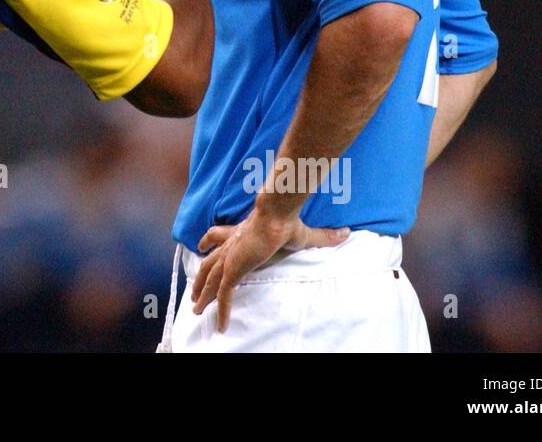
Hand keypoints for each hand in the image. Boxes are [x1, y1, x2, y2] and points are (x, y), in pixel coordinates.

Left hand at [190, 208, 348, 329]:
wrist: (277, 216)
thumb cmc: (287, 222)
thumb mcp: (305, 234)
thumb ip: (324, 237)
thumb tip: (347, 233)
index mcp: (242, 234)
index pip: (219, 235)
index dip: (209, 240)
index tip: (201, 244)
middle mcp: (231, 245)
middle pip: (209, 263)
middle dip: (200, 278)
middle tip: (194, 292)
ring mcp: (230, 257)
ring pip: (210, 280)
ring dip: (202, 295)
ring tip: (197, 310)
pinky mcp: (233, 268)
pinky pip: (223, 294)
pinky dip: (221, 310)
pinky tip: (220, 325)